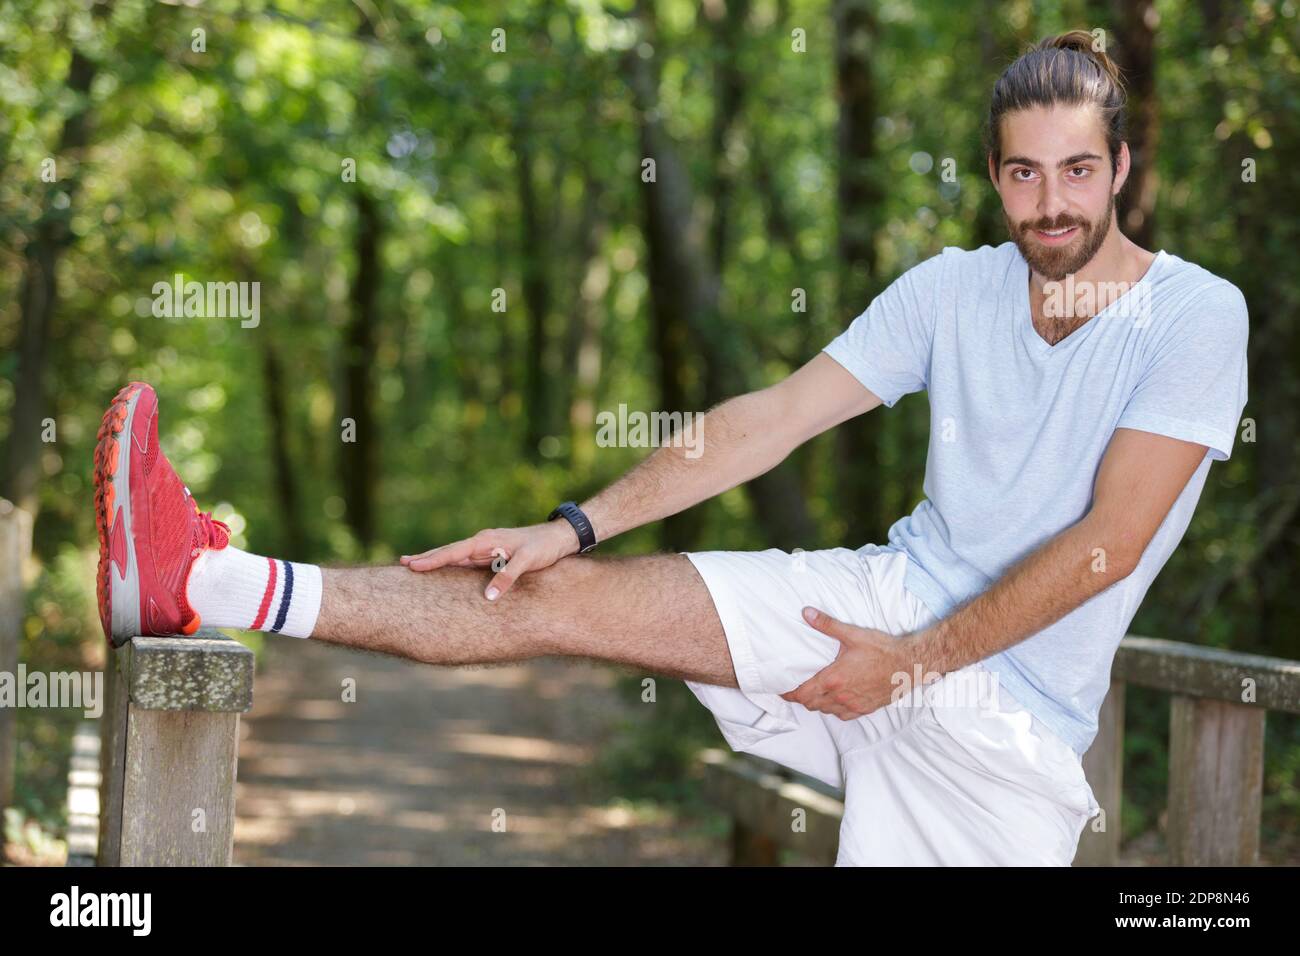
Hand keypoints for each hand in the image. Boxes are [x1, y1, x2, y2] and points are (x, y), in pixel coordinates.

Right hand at [400, 520, 580, 600]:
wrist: (559, 537)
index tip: (412, 565)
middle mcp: (483, 543)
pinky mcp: (492, 555)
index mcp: (486, 541)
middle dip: (426, 558)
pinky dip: (450, 564)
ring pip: (455, 556)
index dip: (433, 559)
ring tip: (414, 566)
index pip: (454, 551)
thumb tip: (487, 597)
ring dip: (436, 561)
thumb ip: (507, 577)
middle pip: (449, 552)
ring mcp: (486, 549)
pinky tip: (442, 570)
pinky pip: (466, 561)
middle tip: (402, 564)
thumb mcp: (527, 562)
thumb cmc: (543, 548)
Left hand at [779, 606, 927, 719]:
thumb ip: (827, 625)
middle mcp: (841, 696)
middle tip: (796, 688)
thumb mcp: (853, 634)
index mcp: (834, 679)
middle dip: (802, 697)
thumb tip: (807, 613)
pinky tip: (836, 699)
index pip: (802, 694)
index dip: (789, 693)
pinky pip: (843, 715)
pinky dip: (834, 709)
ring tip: (814, 692)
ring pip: (826, 711)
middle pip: (811, 704)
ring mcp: (854, 705)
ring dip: (818, 703)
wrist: (909, 665)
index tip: (782, 689)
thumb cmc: (882, 649)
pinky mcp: (865, 709)